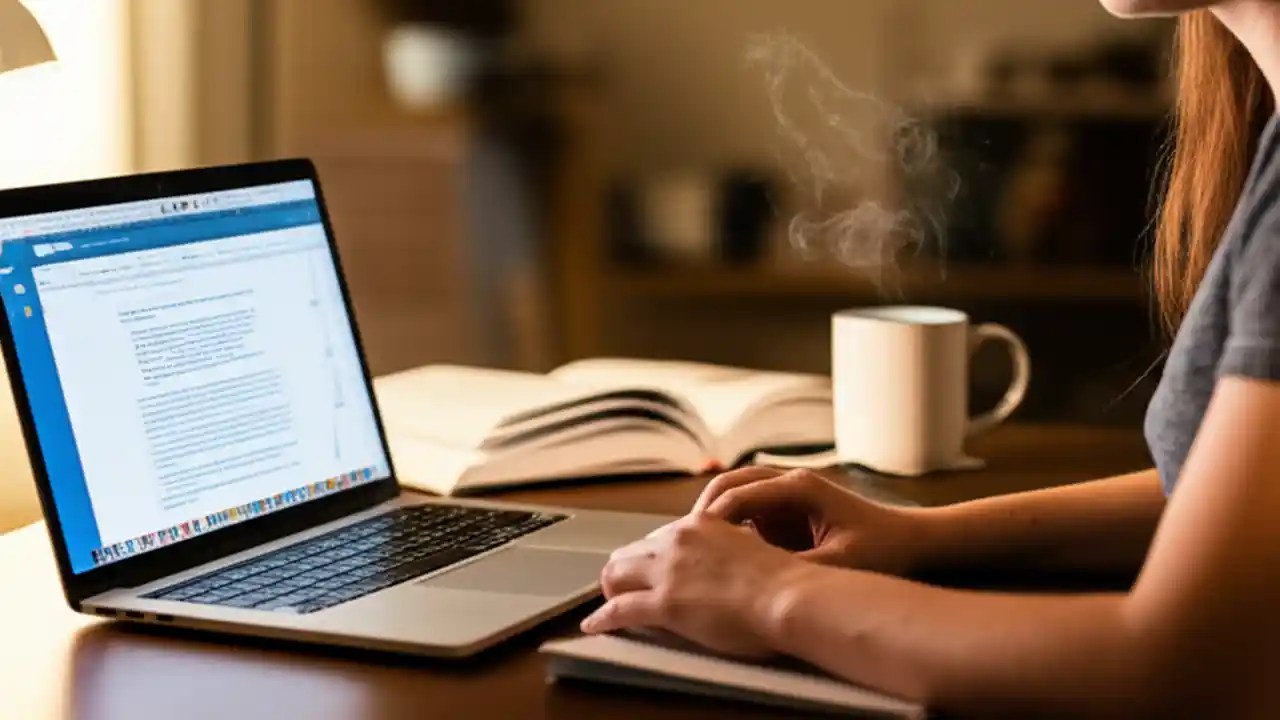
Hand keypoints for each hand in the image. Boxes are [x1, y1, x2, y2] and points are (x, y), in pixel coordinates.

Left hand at [580, 513, 817, 657]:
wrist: (787, 595)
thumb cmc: (782, 578)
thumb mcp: (748, 546)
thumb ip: (725, 546)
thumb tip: (719, 558)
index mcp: (700, 524)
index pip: (661, 537)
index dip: (653, 557)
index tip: (651, 569)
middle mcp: (678, 540)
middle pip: (631, 552)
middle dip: (624, 570)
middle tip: (621, 586)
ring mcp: (667, 571)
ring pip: (617, 574)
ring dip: (610, 589)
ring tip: (607, 602)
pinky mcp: (664, 603)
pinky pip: (619, 609)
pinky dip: (603, 618)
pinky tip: (594, 624)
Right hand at [693, 467, 930, 575]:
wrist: (914, 542)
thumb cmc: (883, 550)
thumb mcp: (838, 566)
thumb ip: (795, 572)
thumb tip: (753, 584)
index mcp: (799, 488)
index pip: (737, 495)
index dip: (710, 521)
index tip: (690, 547)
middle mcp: (789, 482)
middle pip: (728, 485)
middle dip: (702, 514)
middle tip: (681, 546)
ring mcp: (788, 493)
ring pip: (734, 495)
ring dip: (714, 519)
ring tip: (694, 552)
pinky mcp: (790, 508)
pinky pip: (749, 511)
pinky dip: (731, 528)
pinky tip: (721, 557)